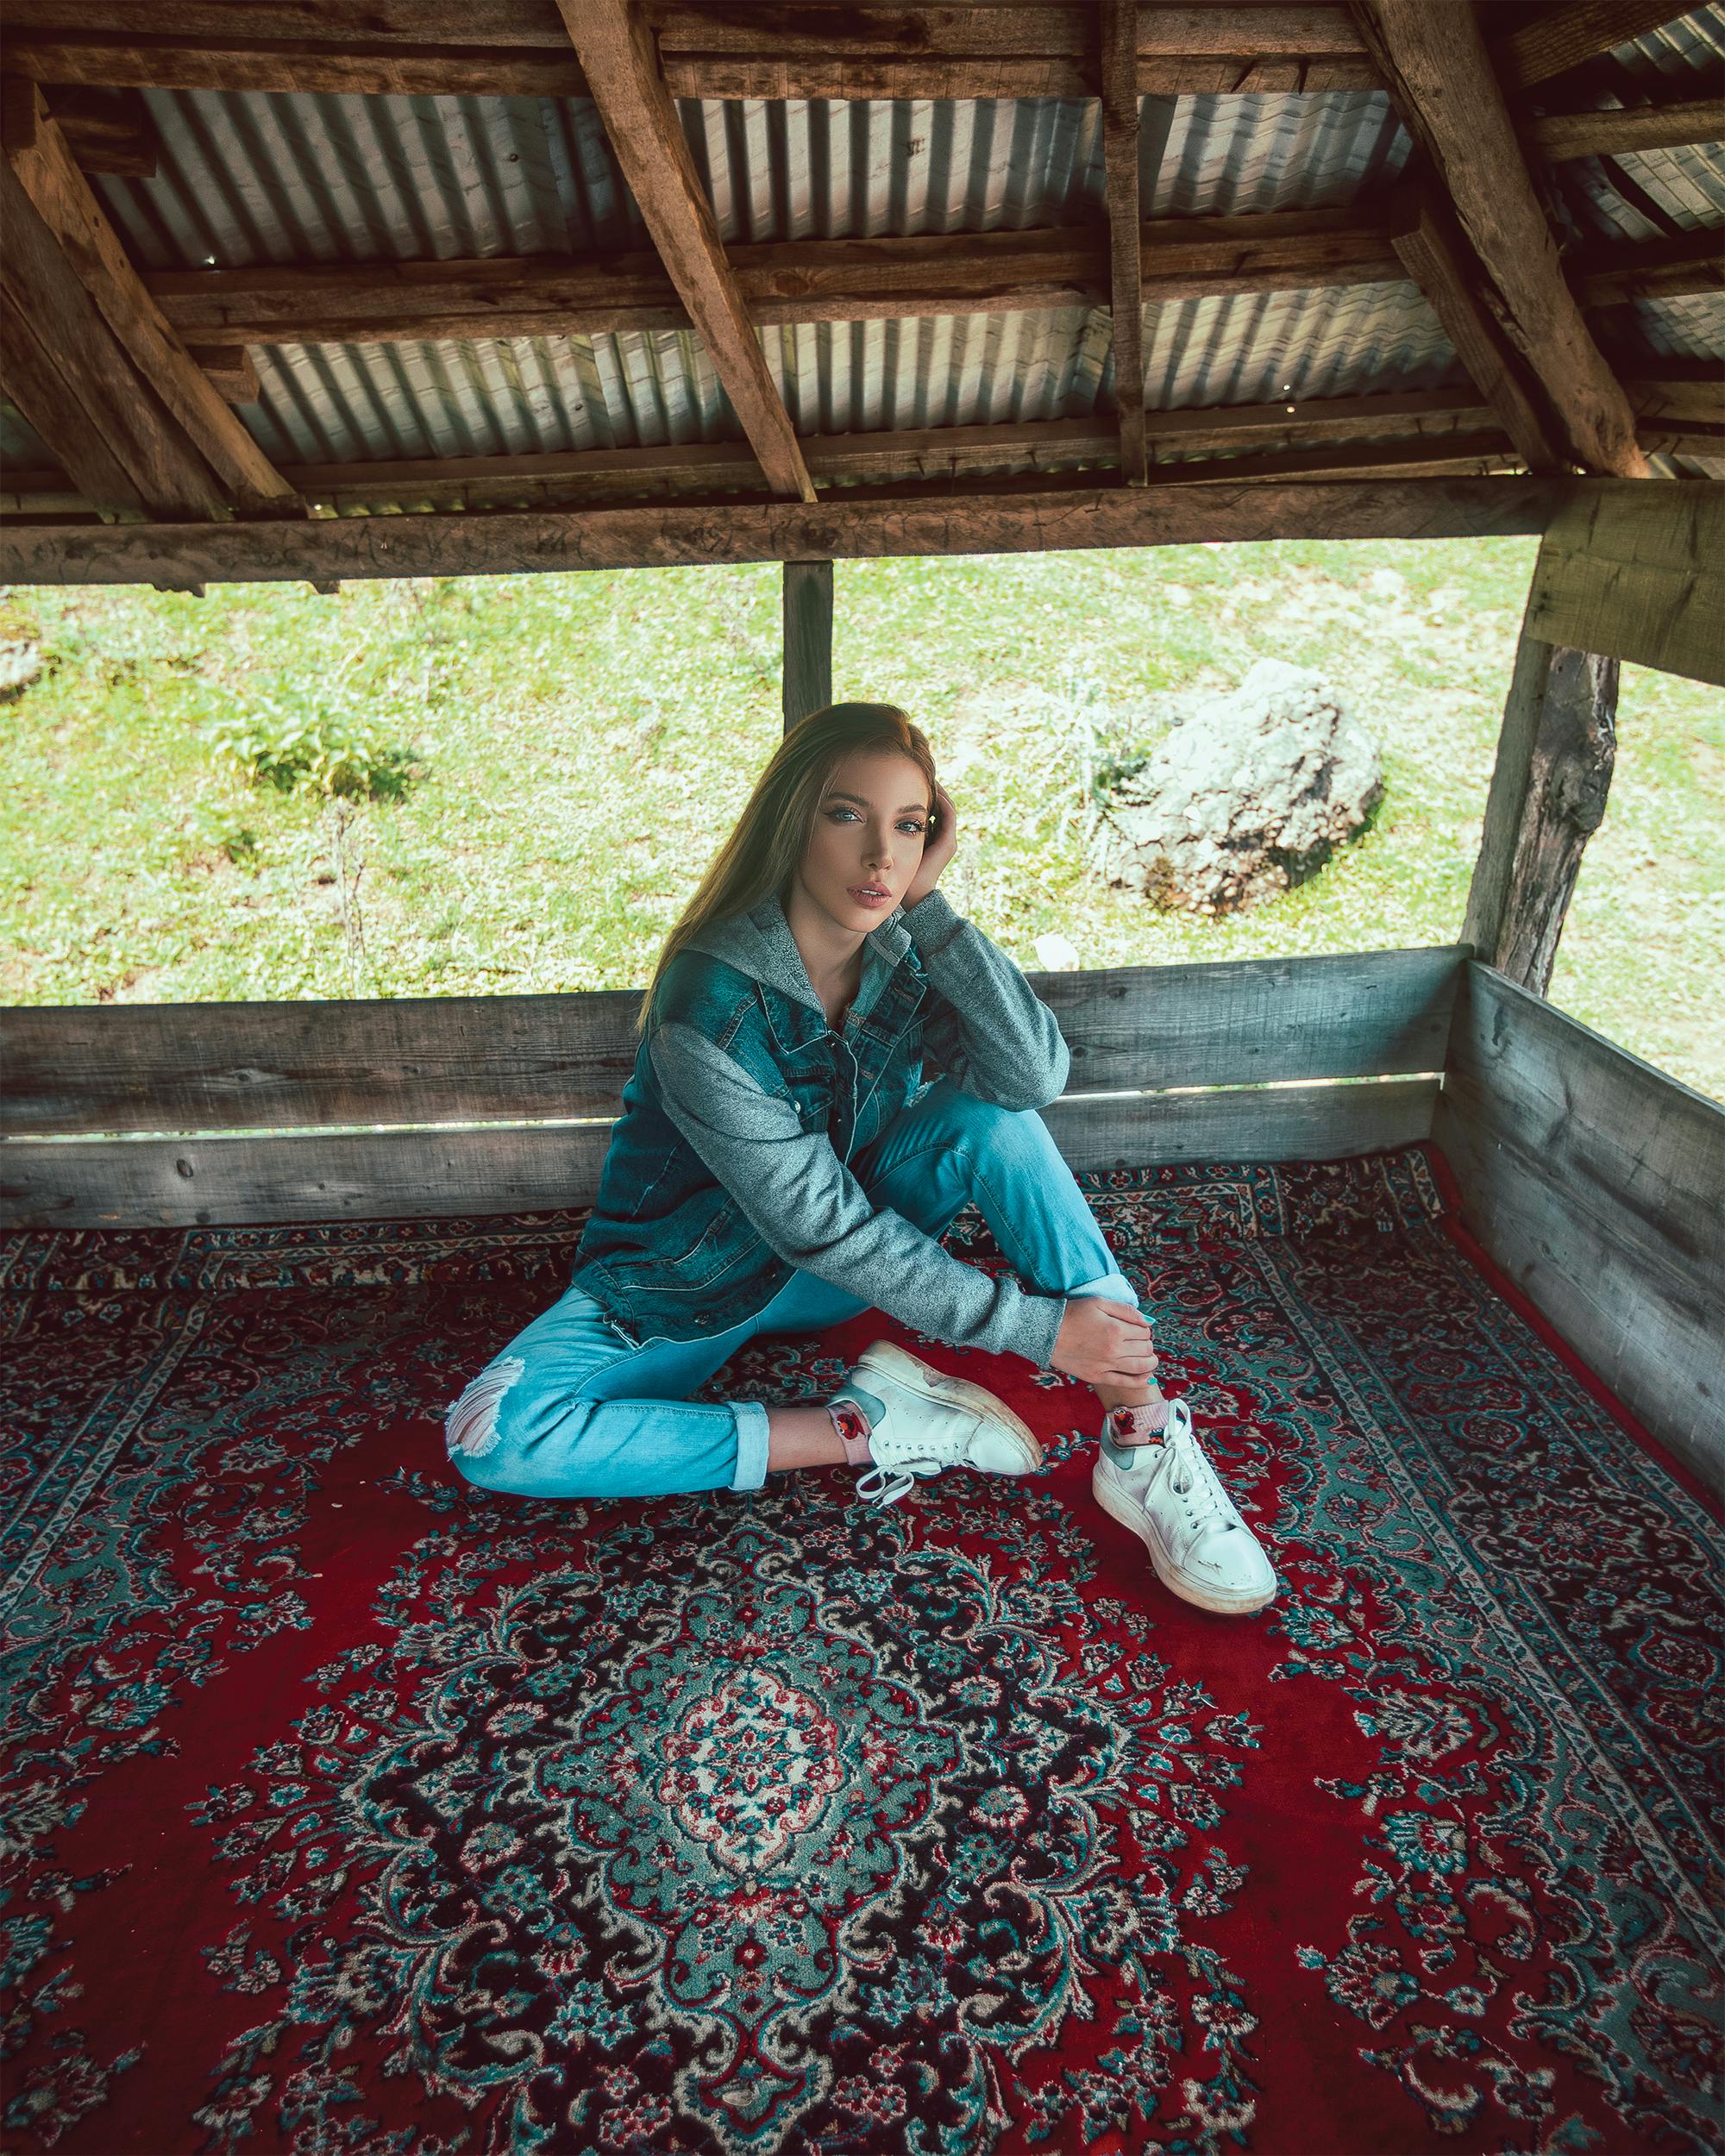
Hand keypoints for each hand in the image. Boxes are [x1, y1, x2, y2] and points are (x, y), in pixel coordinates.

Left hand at [901, 780, 957, 910]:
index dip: (923, 792)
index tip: (909, 778)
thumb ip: (893, 830)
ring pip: (946, 806)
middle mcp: (943, 836)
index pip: (932, 807)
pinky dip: (940, 800)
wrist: (913, 894)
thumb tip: (877, 811)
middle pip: (941, 804)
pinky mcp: (948, 843)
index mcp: (931, 836)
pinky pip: (947, 814)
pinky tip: (929, 789)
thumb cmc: (899, 872)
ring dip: (937, 789)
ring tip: (925, 774)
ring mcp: (948, 839)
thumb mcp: (895, 845)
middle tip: (918, 770)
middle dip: (931, 787)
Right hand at [1049, 1297, 1159, 1388]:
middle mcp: (1114, 1349)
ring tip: (1149, 1358)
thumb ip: (1126, 1310)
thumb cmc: (1072, 1313)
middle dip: (1146, 1344)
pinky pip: (1125, 1382)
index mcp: (1116, 1329)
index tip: (1136, 1327)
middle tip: (1138, 1340)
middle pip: (1145, 1349)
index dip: (1144, 1329)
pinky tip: (1148, 1377)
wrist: (1047, 1332)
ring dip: (1150, 1361)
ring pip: (1141, 1367)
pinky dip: (1140, 1381)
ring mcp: (1106, 1365)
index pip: (1145, 1332)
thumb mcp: (1099, 1303)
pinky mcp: (1097, 1376)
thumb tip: (1149, 1322)